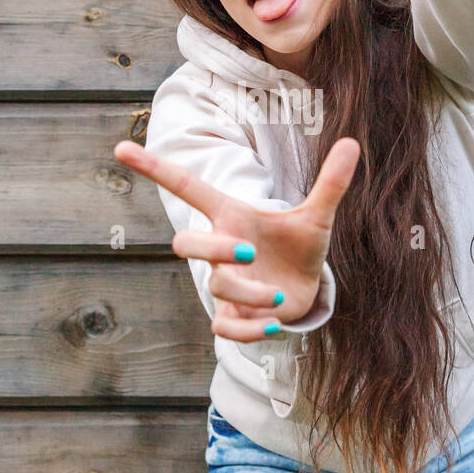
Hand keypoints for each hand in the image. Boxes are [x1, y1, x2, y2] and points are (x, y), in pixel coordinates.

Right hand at [113, 137, 360, 341]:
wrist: (303, 289)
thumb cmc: (298, 247)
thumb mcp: (317, 216)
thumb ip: (331, 182)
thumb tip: (353, 142)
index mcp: (232, 216)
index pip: (187, 187)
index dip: (155, 168)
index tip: (120, 147)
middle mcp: (221, 249)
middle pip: (185, 242)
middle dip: (211, 247)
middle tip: (247, 251)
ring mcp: (224, 284)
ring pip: (216, 286)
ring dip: (247, 291)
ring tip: (278, 295)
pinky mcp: (235, 317)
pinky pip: (224, 328)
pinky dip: (249, 330)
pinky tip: (274, 325)